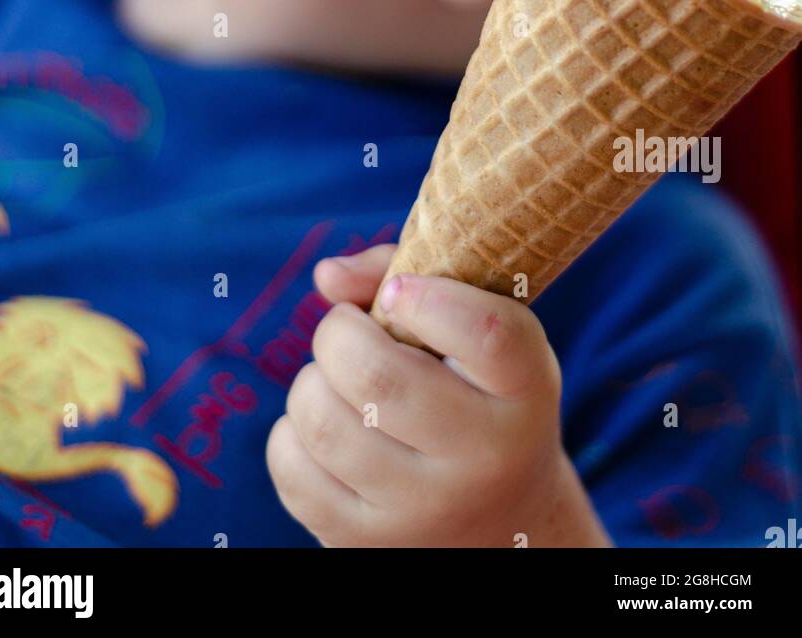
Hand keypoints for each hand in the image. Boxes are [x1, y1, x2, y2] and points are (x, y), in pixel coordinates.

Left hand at [266, 245, 610, 547]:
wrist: (503, 522)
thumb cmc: (475, 391)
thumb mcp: (474, 329)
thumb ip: (403, 272)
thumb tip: (326, 276)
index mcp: (524, 391)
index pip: (485, 333)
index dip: (426, 297)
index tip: (400, 292)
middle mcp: (484, 460)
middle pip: (377, 377)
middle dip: (340, 333)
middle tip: (351, 332)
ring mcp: (423, 511)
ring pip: (322, 421)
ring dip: (312, 382)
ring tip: (338, 383)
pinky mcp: (365, 544)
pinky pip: (291, 468)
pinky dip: (291, 433)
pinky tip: (327, 429)